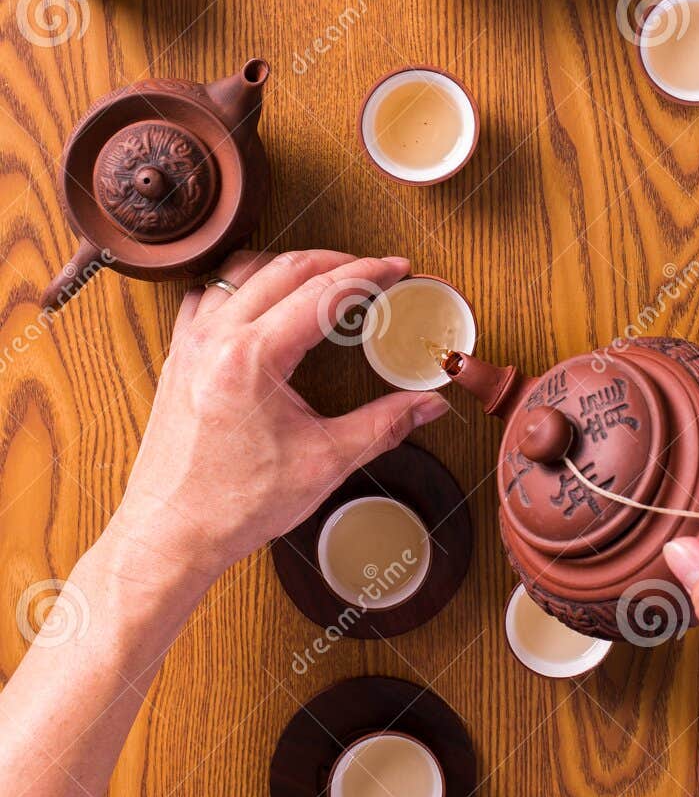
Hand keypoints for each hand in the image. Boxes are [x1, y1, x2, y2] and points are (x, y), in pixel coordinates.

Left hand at [110, 250, 447, 591]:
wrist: (171, 534)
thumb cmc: (237, 505)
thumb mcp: (324, 462)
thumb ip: (384, 425)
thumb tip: (429, 405)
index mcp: (254, 357)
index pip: (324, 292)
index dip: (368, 274)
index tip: (397, 268)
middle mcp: (217, 338)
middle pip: (285, 268)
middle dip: (336, 262)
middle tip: (371, 271)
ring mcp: (191, 343)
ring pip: (242, 272)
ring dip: (287, 267)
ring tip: (323, 280)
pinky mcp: (178, 357)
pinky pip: (207, 296)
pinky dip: (241, 287)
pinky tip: (263, 303)